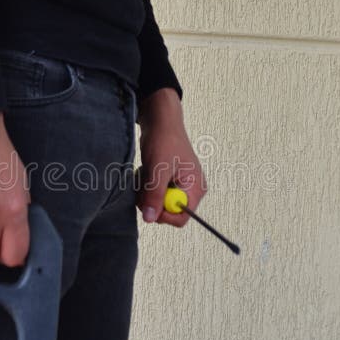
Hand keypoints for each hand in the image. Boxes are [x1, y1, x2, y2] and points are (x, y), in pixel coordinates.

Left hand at [137, 88, 206, 226]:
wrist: (160, 121)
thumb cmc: (164, 139)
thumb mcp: (158, 169)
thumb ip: (155, 195)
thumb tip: (150, 218)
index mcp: (195, 188)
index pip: (182, 217)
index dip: (164, 214)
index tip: (150, 202)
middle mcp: (190, 190)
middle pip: (168, 212)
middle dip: (152, 202)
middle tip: (144, 185)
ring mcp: (179, 186)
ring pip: (158, 204)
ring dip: (147, 193)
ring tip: (145, 174)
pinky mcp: (168, 182)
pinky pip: (154, 194)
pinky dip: (146, 187)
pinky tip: (146, 173)